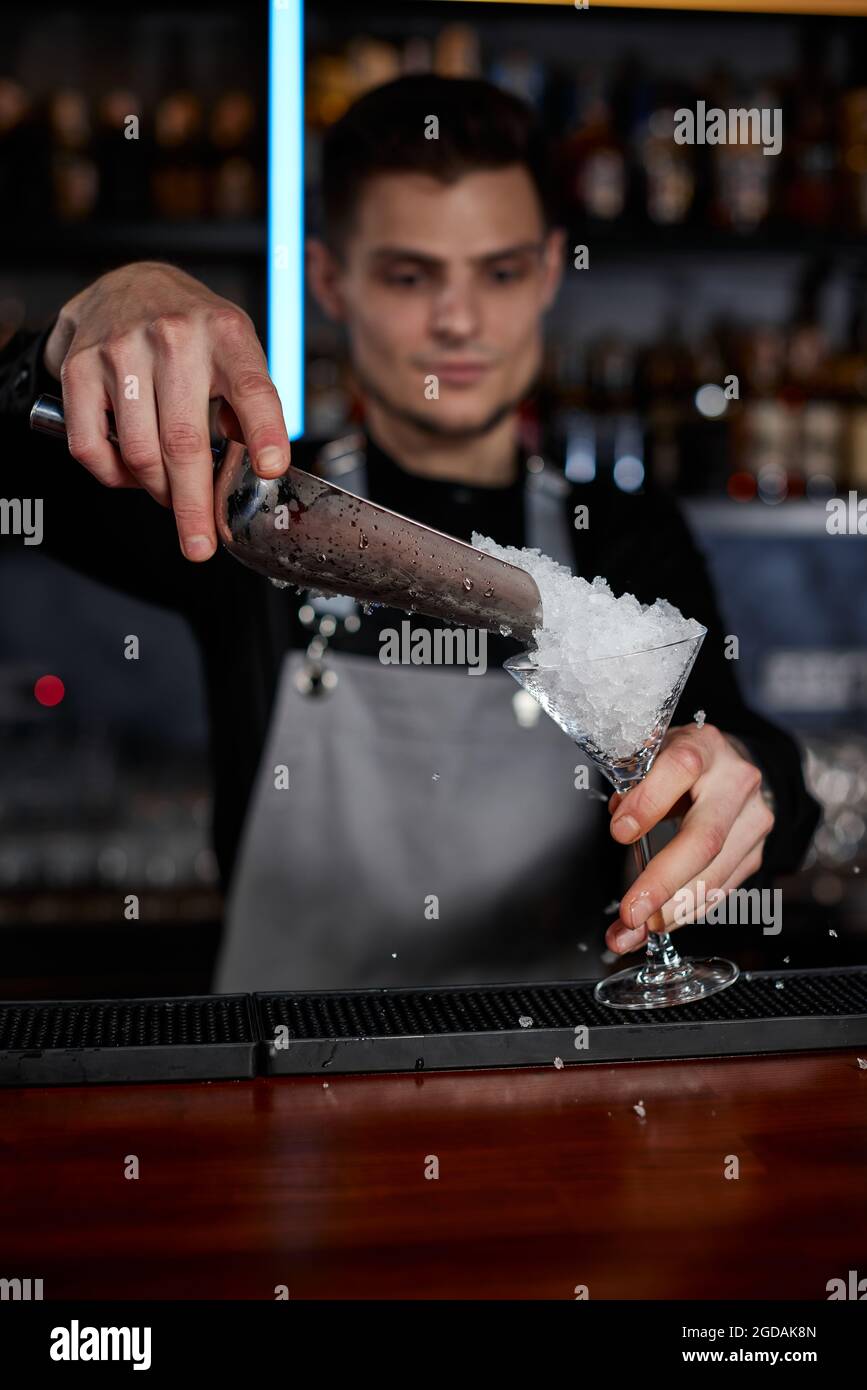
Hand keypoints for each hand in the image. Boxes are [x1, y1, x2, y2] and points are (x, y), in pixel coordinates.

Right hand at [44, 262, 290, 560]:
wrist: (130, 283)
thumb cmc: (192, 331)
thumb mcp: (236, 351)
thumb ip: (247, 405)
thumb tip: (255, 469)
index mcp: (227, 335)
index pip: (252, 388)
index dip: (264, 432)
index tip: (272, 468)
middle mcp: (175, 338)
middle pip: (185, 442)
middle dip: (194, 505)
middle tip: (201, 544)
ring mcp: (122, 350)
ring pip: (139, 452)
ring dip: (156, 490)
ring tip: (169, 494)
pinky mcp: (81, 366)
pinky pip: (91, 445)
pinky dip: (112, 475)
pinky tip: (130, 474)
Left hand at [604, 723, 774, 954]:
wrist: (732, 766)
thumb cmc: (683, 762)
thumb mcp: (654, 753)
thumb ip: (634, 783)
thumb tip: (622, 822)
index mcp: (705, 747)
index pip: (681, 769)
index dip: (649, 802)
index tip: (620, 833)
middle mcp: (736, 782)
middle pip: (704, 838)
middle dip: (662, 882)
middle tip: (630, 913)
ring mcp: (753, 820)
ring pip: (714, 873)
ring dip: (671, 910)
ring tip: (634, 931)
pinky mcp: (756, 852)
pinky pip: (721, 890)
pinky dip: (687, 912)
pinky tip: (660, 924)